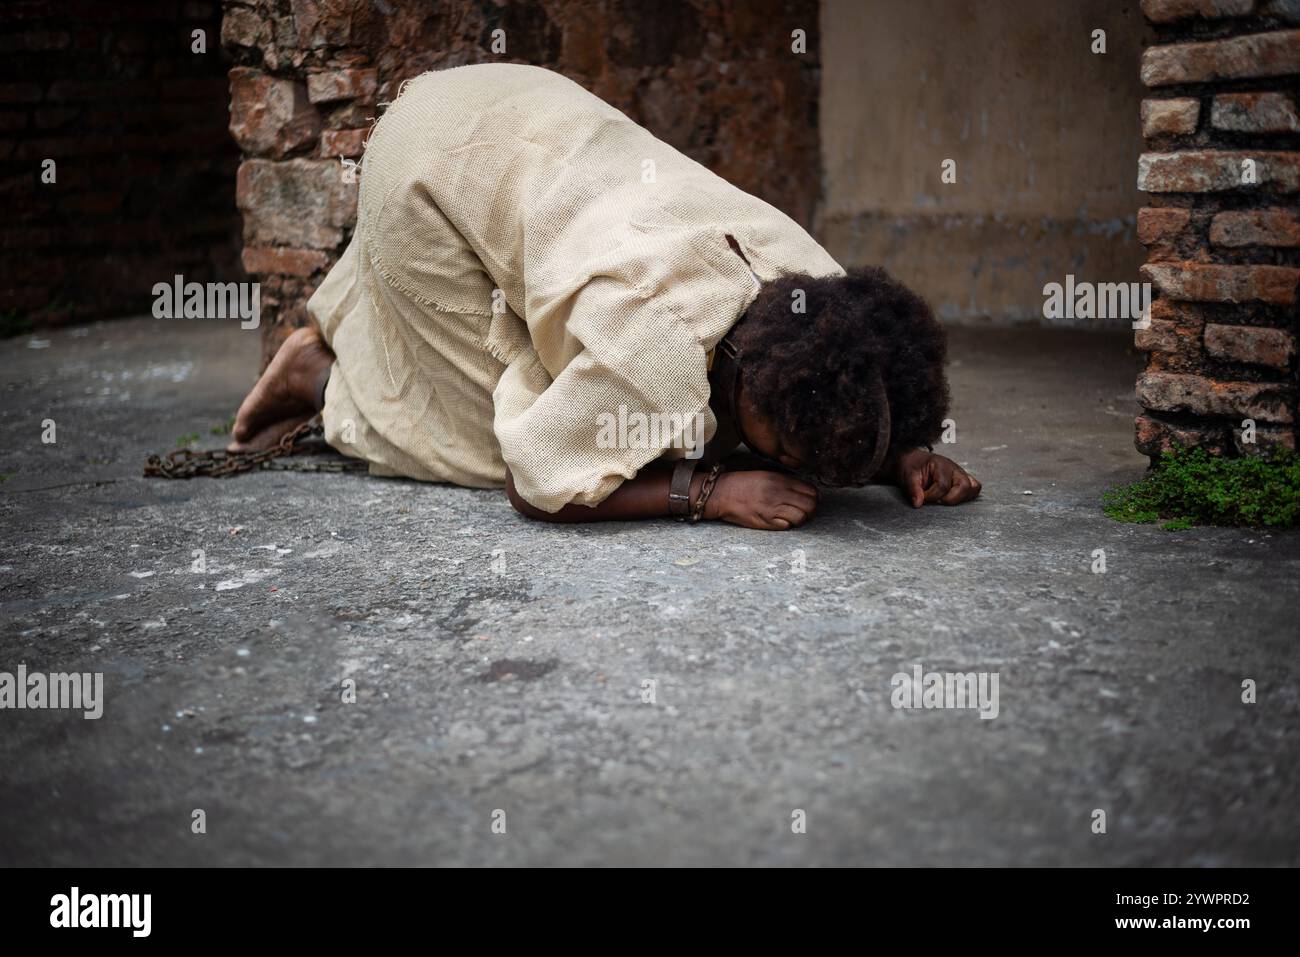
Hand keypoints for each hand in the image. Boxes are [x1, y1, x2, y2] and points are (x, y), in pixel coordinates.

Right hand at [704, 469, 818, 529]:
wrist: (721, 493)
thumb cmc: (743, 483)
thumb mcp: (766, 474)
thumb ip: (785, 480)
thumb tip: (806, 489)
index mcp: (780, 479)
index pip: (811, 490)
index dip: (815, 497)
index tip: (811, 500)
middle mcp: (779, 492)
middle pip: (811, 505)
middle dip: (811, 510)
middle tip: (805, 511)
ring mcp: (772, 508)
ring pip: (802, 517)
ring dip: (800, 519)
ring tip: (793, 517)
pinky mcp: (765, 521)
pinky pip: (787, 526)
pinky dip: (788, 525)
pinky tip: (781, 521)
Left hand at [894, 449, 981, 506]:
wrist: (914, 461)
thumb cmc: (912, 466)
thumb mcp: (908, 476)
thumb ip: (913, 489)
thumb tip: (918, 503)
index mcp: (941, 464)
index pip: (942, 486)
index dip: (932, 496)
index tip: (922, 498)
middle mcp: (954, 469)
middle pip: (964, 486)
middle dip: (950, 499)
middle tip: (936, 502)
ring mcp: (961, 474)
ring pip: (973, 488)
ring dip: (960, 498)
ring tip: (944, 501)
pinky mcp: (963, 480)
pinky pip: (974, 489)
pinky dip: (967, 496)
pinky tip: (953, 500)